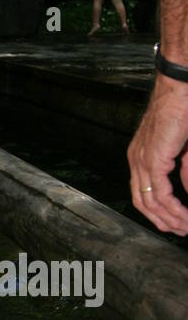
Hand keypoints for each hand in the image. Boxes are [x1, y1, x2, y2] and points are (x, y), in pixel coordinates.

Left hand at [127, 78, 187, 233]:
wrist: (181, 88)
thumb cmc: (184, 110)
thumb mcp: (186, 148)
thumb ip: (186, 170)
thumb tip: (187, 190)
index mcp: (141, 154)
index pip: (143, 192)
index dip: (158, 212)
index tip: (176, 223)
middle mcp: (137, 159)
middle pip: (142, 202)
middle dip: (163, 221)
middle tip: (182, 231)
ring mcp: (142, 159)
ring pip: (149, 201)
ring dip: (169, 219)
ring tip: (186, 227)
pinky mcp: (152, 158)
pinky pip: (159, 193)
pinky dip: (173, 208)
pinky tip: (184, 216)